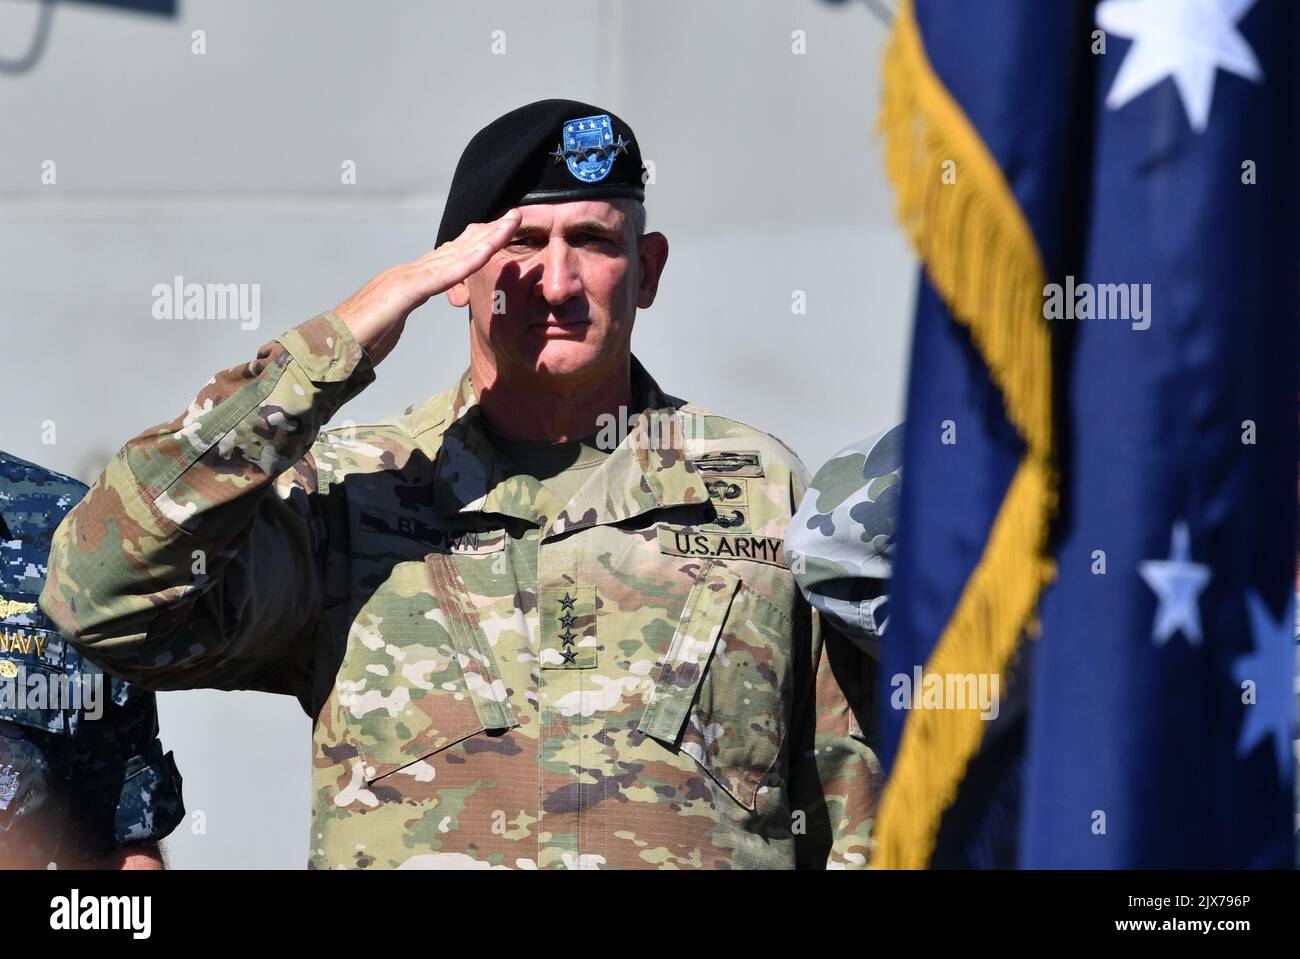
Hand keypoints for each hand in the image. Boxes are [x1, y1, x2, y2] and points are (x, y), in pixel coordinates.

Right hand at [332, 209, 521, 364]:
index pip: (448, 256)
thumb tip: (403, 312)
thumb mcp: (390, 322)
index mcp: (408, 280)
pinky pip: (443, 275)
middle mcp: (409, 271)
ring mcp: (406, 277)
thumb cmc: (358, 340)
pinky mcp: (404, 291)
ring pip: (455, 254)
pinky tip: (487, 252)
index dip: (475, 243)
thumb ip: (401, 312)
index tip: (499, 232)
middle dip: (487, 232)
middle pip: (456, 247)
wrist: (329, 346)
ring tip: (512, 222)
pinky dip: (467, 262)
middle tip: (516, 216)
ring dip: (487, 238)